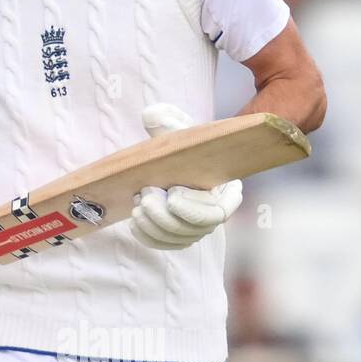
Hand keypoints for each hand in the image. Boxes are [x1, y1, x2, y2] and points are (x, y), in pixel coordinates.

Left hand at [129, 103, 243, 250]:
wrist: (167, 159)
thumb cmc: (176, 144)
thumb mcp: (174, 128)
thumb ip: (164, 121)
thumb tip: (152, 117)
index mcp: (225, 186)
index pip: (219, 211)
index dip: (194, 208)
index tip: (171, 193)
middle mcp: (216, 210)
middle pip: (197, 229)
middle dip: (166, 217)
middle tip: (145, 195)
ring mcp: (199, 226)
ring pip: (181, 238)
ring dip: (154, 225)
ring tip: (138, 204)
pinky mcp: (180, 235)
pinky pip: (167, 244)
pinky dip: (149, 237)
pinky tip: (135, 222)